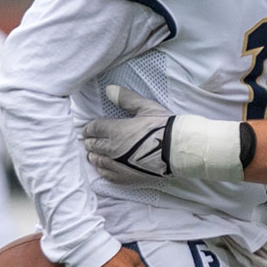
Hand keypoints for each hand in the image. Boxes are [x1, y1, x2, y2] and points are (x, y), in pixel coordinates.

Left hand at [82, 86, 245, 182]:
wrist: (178, 150)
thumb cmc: (163, 126)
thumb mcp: (146, 107)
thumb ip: (126, 99)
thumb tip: (108, 89)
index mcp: (115, 130)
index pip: (93, 128)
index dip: (89, 128)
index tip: (88, 128)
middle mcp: (113, 149)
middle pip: (93, 145)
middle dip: (91, 141)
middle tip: (91, 140)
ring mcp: (118, 165)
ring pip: (97, 160)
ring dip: (93, 155)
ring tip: (93, 153)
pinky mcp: (126, 177)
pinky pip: (107, 175)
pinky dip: (101, 169)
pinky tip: (102, 167)